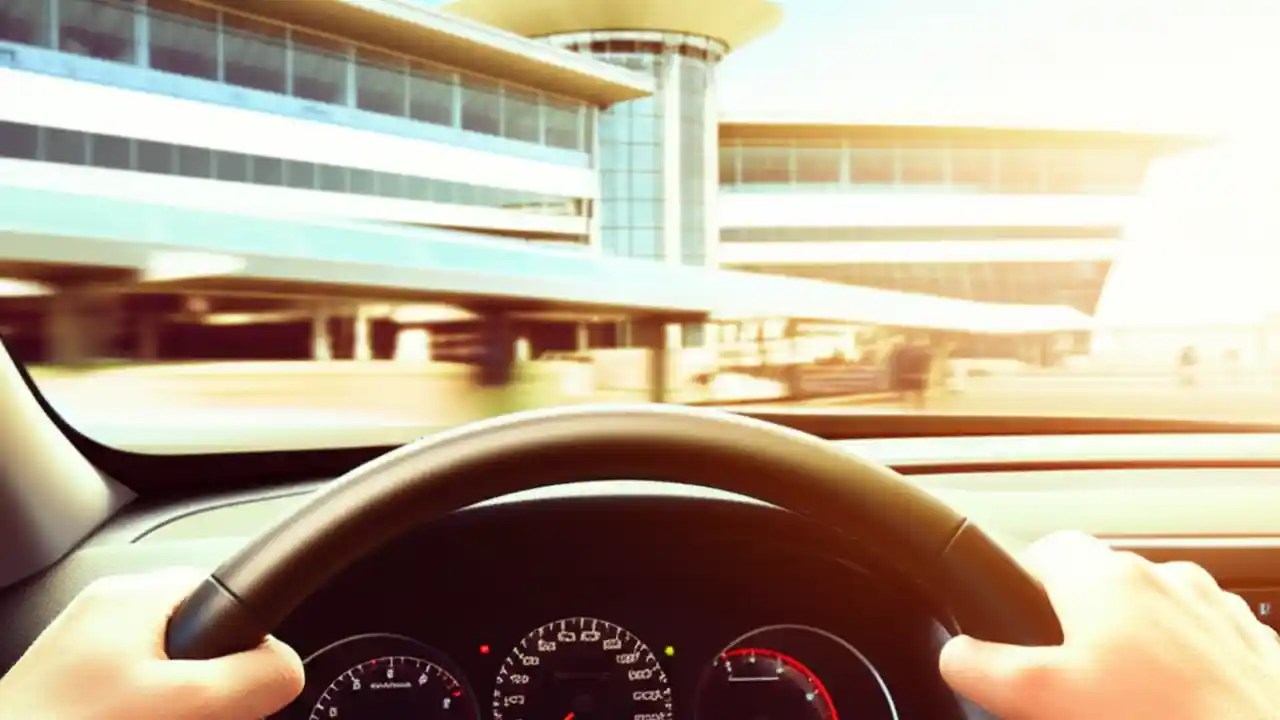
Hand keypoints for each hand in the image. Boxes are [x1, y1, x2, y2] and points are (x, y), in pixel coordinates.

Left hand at [0, 569, 303, 718]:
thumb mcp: (188, 706)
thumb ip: (254, 677)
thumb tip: (289, 668)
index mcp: (134, 595)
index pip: (227, 594)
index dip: (247, 644)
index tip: (242, 688)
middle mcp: (105, 613)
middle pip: (200, 639)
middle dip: (214, 685)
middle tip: (203, 719)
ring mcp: (81, 654)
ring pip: (167, 673)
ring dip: (185, 705)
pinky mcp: (69, 690)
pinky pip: (135, 693)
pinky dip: (152, 713)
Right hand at [940, 531, 1279, 719]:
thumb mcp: (1039, 698)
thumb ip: (981, 666)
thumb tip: (955, 653)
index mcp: (1107, 577)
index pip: (1042, 550)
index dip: (1018, 589)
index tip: (1013, 629)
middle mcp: (1164, 578)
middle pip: (1097, 586)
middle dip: (1076, 628)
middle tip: (1065, 684)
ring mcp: (1215, 610)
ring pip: (1151, 615)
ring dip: (1132, 648)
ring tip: (1123, 701)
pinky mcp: (1250, 647)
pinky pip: (1199, 645)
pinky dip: (1180, 669)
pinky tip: (1169, 708)